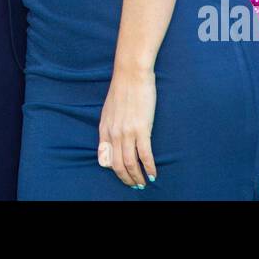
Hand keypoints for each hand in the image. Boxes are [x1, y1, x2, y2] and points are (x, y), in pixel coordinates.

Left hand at [97, 64, 157, 188]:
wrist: (131, 73)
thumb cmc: (122, 87)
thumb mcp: (109, 108)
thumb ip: (109, 125)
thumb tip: (113, 139)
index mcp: (104, 128)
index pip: (106, 157)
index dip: (114, 170)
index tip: (123, 175)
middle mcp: (113, 133)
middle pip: (118, 164)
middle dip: (126, 178)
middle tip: (134, 185)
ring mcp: (127, 132)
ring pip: (130, 163)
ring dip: (137, 177)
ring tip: (144, 183)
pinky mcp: (142, 129)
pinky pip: (145, 155)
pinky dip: (149, 168)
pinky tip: (153, 174)